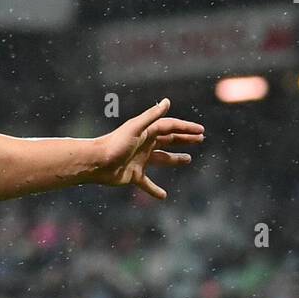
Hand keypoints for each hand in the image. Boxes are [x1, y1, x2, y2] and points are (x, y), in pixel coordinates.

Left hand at [90, 98, 204, 197]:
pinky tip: (164, 196)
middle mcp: (145, 144)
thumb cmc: (115, 144)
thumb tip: (167, 101)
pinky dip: (154, 190)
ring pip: (162, 159)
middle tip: (200, 140)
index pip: (171, 127)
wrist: (97, 163)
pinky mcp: (134, 175)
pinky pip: (147, 183)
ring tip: (188, 160)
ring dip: (175, 159)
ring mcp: (140, 160)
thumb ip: (152, 116)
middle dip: (184, 140)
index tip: (201, 131)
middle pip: (169, 141)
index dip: (186, 128)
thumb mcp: (136, 128)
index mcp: (146, 132)